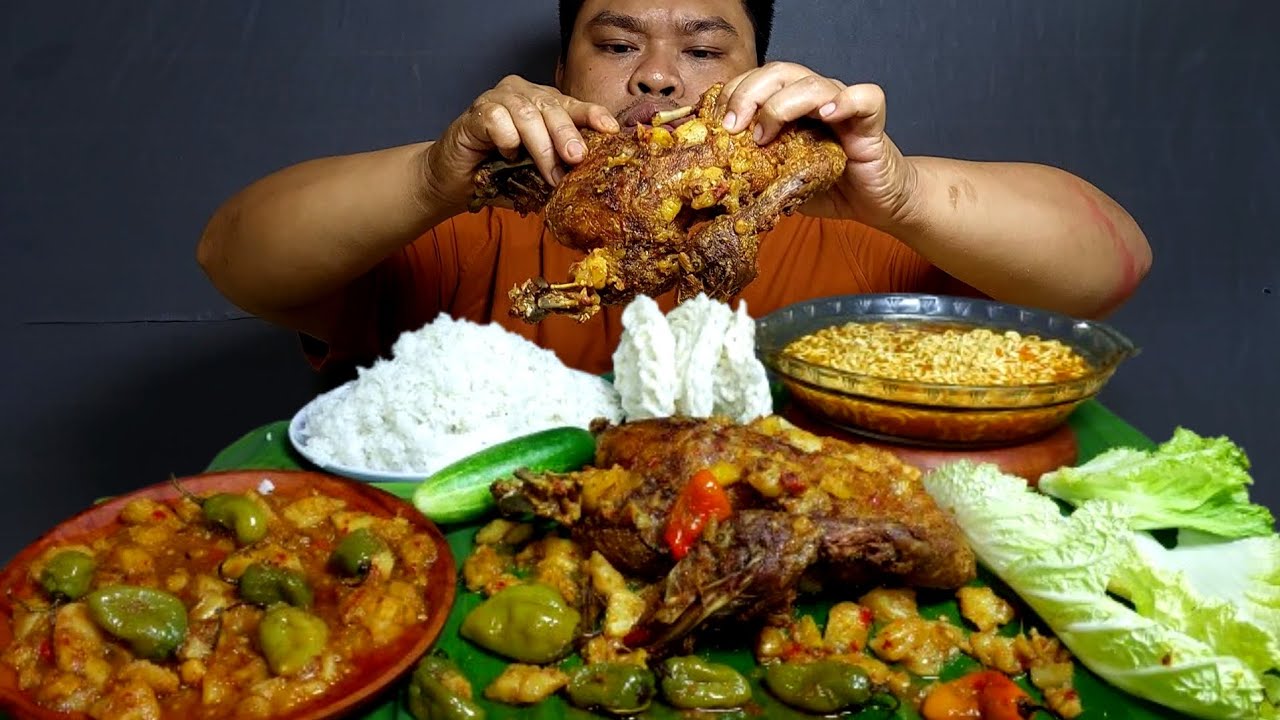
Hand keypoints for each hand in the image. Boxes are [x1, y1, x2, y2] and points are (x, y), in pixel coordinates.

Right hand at [420, 75, 618, 210]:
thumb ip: (558, 171)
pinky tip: (507, 155)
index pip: (573, 106)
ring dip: (541, 146)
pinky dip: (507, 140)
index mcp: (544, 106)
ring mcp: (498, 99)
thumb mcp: (536, 175)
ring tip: (548, 172)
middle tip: (576, 158)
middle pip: (552, 107)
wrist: (455, 182)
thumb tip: (587, 186)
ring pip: (527, 114)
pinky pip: (497, 119)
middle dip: (567, 135)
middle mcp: (524, 95)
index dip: (592, 115)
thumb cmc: (498, 174)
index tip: (610, 130)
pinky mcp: (476, 112)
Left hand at [715, 62, 917, 227]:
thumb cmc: (830, 188)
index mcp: (790, 108)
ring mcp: (843, 106)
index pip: (757, 81)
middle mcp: (814, 99)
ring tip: (766, 133)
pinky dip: (845, 101)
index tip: (717, 123)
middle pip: (779, 73)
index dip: (734, 93)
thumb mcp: (781, 183)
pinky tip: (826, 115)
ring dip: (782, 103)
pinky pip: (865, 97)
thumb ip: (756, 174)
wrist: (874, 202)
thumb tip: (718, 182)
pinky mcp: (871, 121)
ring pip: (812, 82)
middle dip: (748, 94)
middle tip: (732, 127)